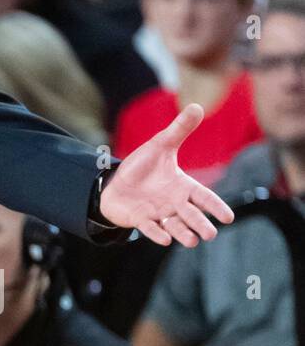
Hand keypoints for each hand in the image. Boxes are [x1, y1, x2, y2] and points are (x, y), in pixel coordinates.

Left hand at [99, 103, 235, 246]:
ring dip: (182, 233)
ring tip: (193, 241)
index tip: (228, 217)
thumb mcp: (160, 145)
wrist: (117, 182)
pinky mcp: (140, 219)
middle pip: (191, 215)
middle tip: (210, 234)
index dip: (215, 206)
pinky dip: (156, 233)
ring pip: (174, 226)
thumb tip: (197, 105)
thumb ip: (179, 129)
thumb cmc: (143, 166)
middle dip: (200, 224)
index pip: (203, 197)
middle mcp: (173, 203)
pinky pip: (149, 228)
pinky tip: (164, 239)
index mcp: (183, 187)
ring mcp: (157, 213)